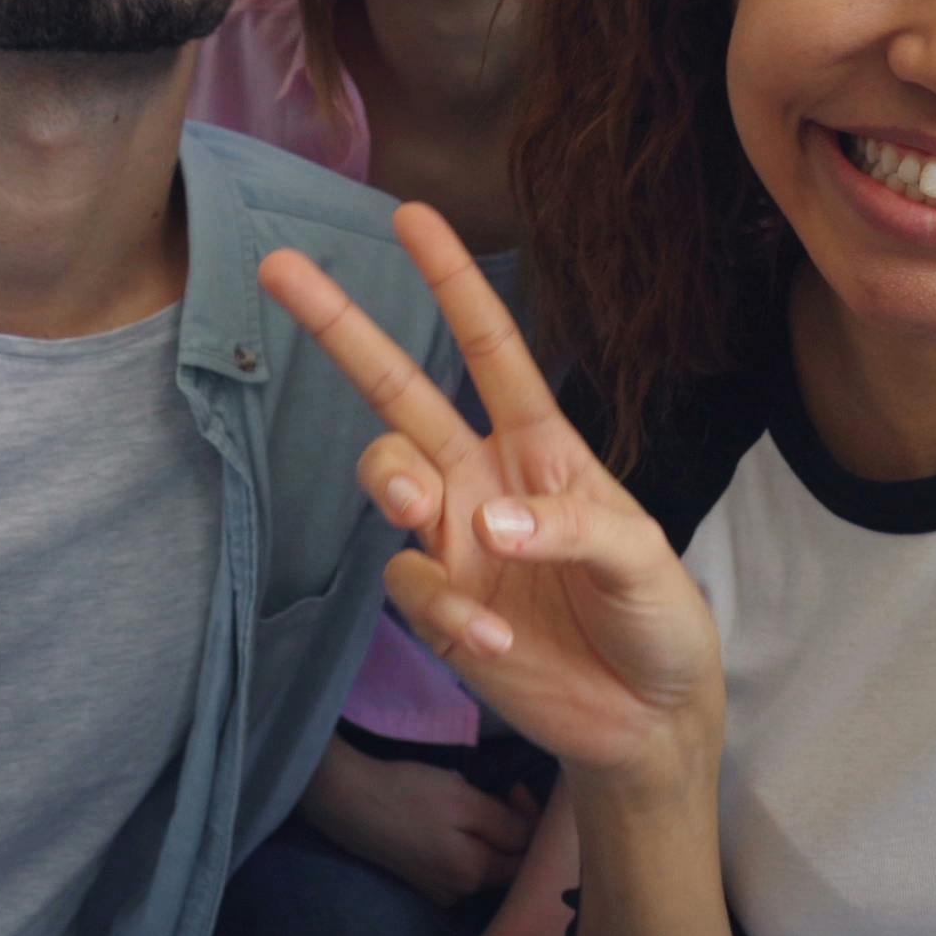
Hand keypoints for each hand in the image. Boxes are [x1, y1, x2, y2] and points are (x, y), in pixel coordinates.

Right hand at [260, 204, 724, 790]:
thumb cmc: (657, 618)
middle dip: (342, 327)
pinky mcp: (439, 606)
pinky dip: (446, 610)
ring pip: (385, 475)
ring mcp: (454, 541)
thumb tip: (484, 520)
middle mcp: (485, 479)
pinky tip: (497, 639)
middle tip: (278, 266)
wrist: (647, 718)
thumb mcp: (642, 560)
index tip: (410, 216)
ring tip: (417, 508)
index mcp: (543, 448)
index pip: (491, 349)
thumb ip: (572, 529)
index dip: (454, 283)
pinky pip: (411, 584)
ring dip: (389, 480)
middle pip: (399, 389)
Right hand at [300, 737, 538, 907]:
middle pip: (508, 864)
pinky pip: (462, 863)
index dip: (534, 823)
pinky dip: (469, 841)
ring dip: (492, 833)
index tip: (516, 788)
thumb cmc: (409, 795)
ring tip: (479, 800)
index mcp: (475, 875)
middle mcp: (460, 893)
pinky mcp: (421, 879)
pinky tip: (453, 818)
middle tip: (506, 790)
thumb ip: (506, 824)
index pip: (528, 858)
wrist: (347, 801)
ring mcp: (439, 890)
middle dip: (515, 827)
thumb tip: (533, 838)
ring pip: (485, 863)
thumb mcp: (465, 800)